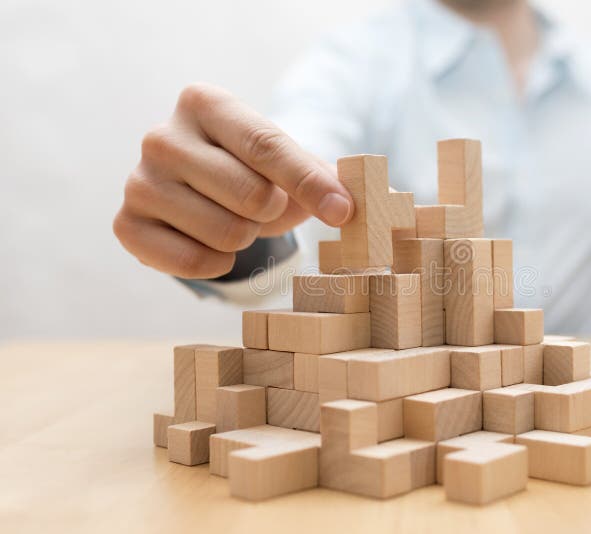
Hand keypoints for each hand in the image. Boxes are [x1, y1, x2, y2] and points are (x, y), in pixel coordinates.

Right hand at [113, 83, 352, 277]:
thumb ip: (322, 178)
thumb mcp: (289, 163)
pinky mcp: (126, 225)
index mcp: (203, 103)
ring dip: (245, 237)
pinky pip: (192, 263)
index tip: (343, 212)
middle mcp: (161, 136)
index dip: (311, 184)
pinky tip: (211, 243)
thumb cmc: (253, 171)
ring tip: (233, 218)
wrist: (201, 190)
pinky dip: (218, 262)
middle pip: (251, 195)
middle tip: (263, 206)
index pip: (267, 146)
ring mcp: (138, 181)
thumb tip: (349, 207)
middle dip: (272, 211)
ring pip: (226, 233)